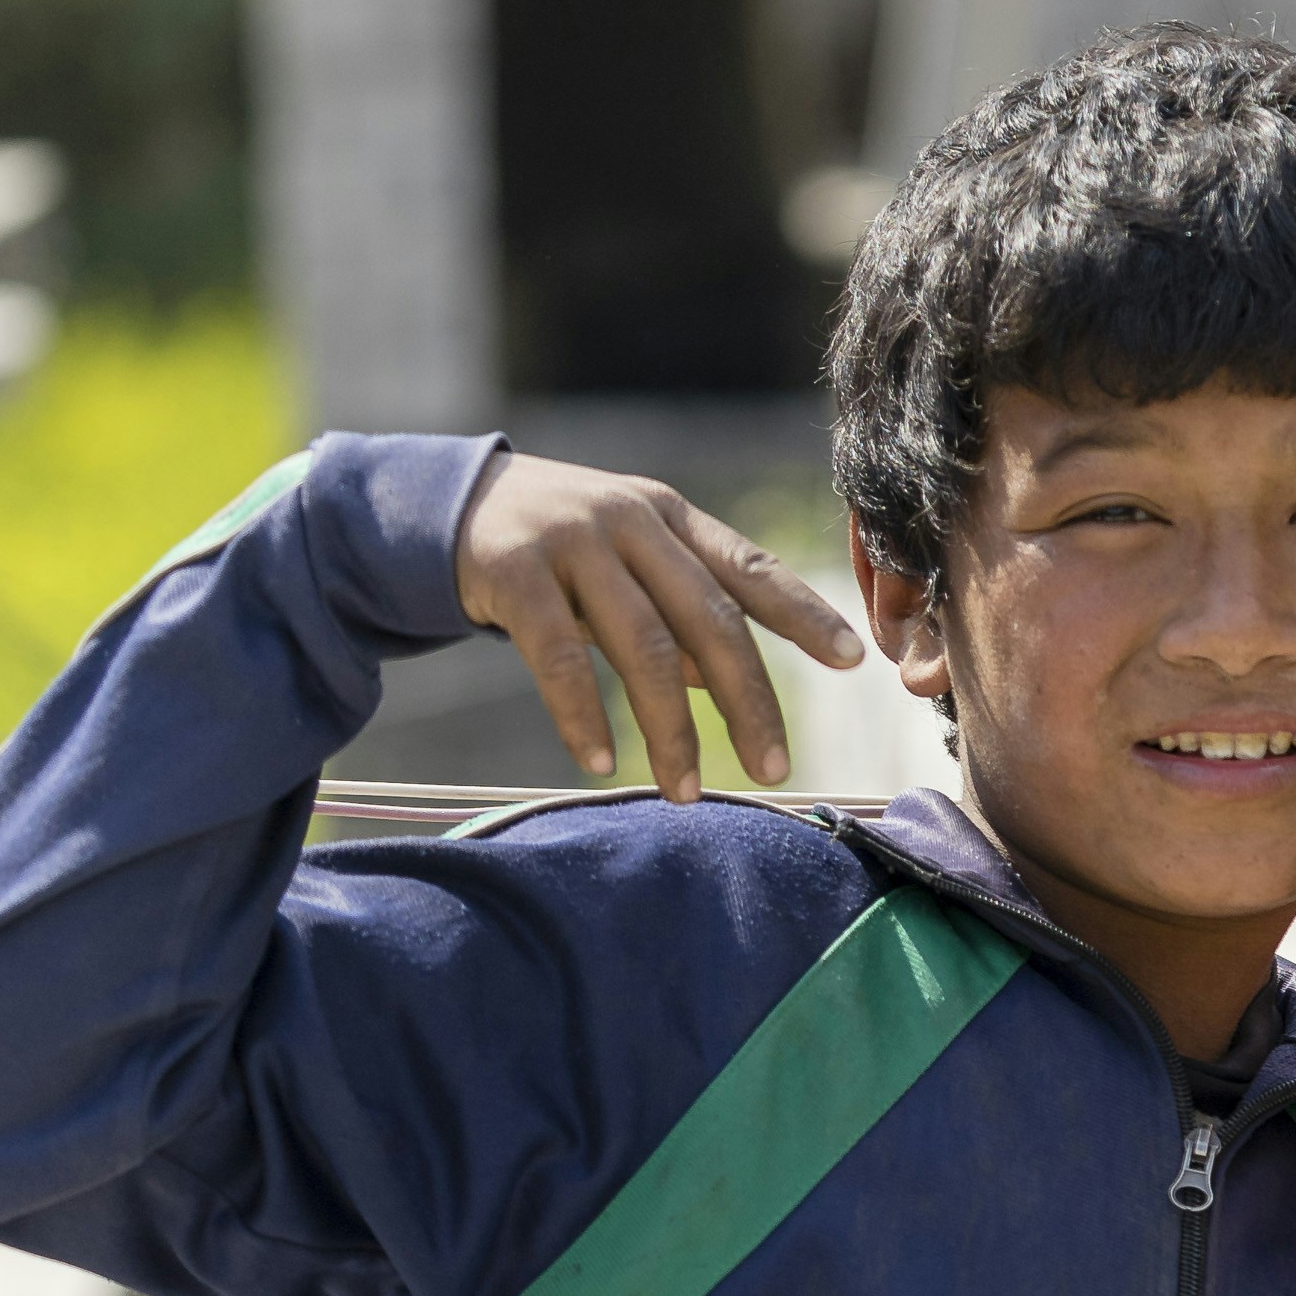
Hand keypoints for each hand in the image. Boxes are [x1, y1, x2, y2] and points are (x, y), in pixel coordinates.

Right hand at [453, 452, 865, 800]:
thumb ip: (676, 611)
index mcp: (672, 518)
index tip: (852, 660)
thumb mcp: (625, 561)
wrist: (442, 504)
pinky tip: (602, 763)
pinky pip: (560, 657)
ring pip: (644, 646)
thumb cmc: (554, 546)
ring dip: (671, 729)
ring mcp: (573, 541)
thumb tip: (724, 684)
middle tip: (776, 770)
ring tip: (686, 791)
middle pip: (710, 620)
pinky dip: (585, 718)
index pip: (752, 567)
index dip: (804, 614)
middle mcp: (633, 522)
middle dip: (750, 702)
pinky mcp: (513, 570)